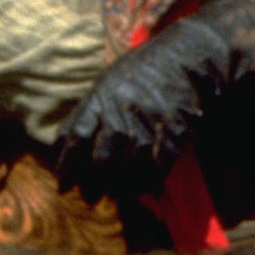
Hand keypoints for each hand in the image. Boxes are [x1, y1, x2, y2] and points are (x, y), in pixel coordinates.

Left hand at [54, 0, 254, 201]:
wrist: (191, 57)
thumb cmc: (146, 68)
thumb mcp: (110, 80)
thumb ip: (89, 110)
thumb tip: (64, 141)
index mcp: (101, 97)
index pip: (76, 138)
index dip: (67, 166)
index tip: (63, 184)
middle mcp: (121, 113)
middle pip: (100, 161)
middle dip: (92, 184)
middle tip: (89, 197)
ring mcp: (147, 126)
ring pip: (126, 170)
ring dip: (118, 188)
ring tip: (113, 194)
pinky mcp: (172, 136)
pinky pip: (154, 171)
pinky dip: (145, 185)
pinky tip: (139, 189)